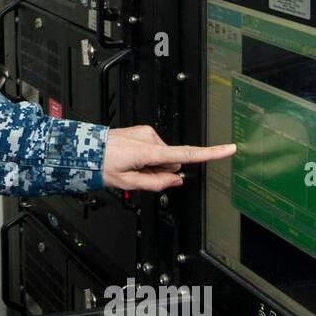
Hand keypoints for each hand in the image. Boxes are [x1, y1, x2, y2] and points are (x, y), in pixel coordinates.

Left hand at [101, 124, 235, 191]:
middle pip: (171, 161)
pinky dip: (145, 156)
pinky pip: (153, 148)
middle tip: (138, 174)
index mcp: (149, 151)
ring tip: (131, 165)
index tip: (229, 148)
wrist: (85, 148)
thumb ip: (156, 184)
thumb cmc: (102, 164)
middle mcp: (150, 138)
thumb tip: (175, 180)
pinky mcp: (142, 130)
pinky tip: (130, 158)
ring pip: (162, 155)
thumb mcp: (128, 183)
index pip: (187, 154)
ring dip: (151, 163)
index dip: (210, 153)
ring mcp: (146, 133)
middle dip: (160, 170)